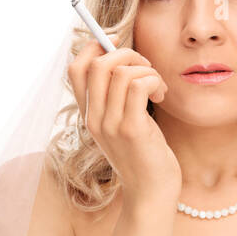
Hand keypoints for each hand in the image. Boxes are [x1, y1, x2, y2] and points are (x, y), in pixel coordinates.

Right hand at [68, 36, 181, 206]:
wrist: (151, 194)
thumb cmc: (144, 156)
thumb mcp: (123, 125)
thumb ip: (117, 98)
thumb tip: (123, 56)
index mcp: (89, 115)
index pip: (75, 68)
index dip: (94, 46)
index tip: (117, 42)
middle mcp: (94, 119)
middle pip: (97, 64)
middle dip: (126, 53)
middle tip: (146, 68)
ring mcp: (111, 125)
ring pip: (121, 72)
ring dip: (146, 70)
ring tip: (157, 87)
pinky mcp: (132, 130)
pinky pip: (139, 85)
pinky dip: (154, 81)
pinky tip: (161, 96)